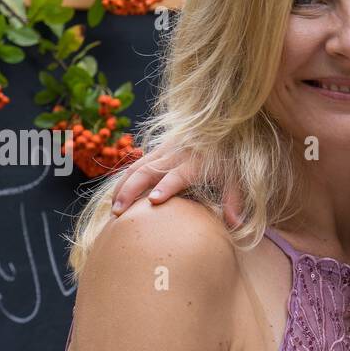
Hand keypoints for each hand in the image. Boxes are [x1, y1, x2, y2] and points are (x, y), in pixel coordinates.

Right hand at [110, 146, 242, 227]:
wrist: (222, 127)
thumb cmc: (229, 157)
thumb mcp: (237, 176)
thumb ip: (234, 199)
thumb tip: (236, 224)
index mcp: (194, 162)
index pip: (177, 176)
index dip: (165, 187)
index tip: (153, 201)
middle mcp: (175, 155)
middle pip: (148, 171)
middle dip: (131, 191)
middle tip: (119, 213)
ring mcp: (163, 150)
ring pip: (136, 167)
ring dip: (122, 187)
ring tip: (113, 209)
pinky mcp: (158, 149)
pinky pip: (136, 163)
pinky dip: (124, 179)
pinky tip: (116, 195)